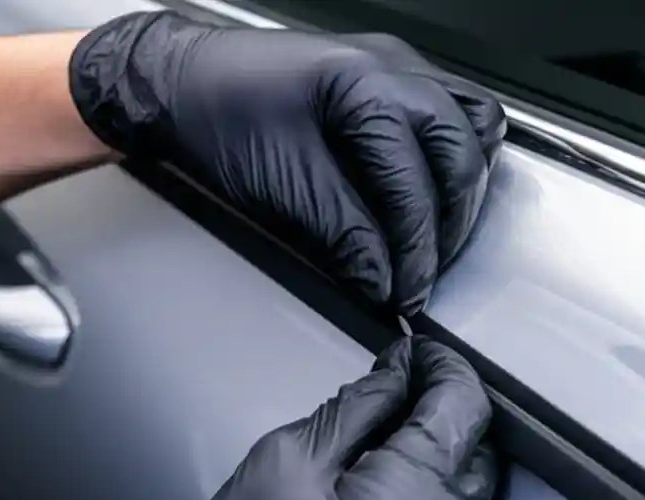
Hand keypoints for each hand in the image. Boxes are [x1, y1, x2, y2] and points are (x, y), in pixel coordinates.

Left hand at [69, 12, 505, 314]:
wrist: (174, 83)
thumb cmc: (212, 119)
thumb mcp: (279, 187)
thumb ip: (342, 234)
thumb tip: (384, 280)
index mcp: (363, 85)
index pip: (416, 181)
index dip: (418, 248)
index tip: (409, 292)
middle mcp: (389, 64)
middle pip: (461, 149)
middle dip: (450, 219)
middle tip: (425, 270)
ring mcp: (391, 63)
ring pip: (470, 121)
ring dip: (462, 181)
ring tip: (436, 232)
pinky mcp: (383, 74)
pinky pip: (449, 107)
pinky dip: (451, 152)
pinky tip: (430, 186)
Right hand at [81, 336, 498, 499]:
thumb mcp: (286, 457)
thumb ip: (360, 406)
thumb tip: (402, 370)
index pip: (461, 413)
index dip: (446, 371)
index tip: (424, 356)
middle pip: (478, 458)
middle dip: (445, 420)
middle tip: (399, 399)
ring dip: (441, 470)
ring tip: (383, 457)